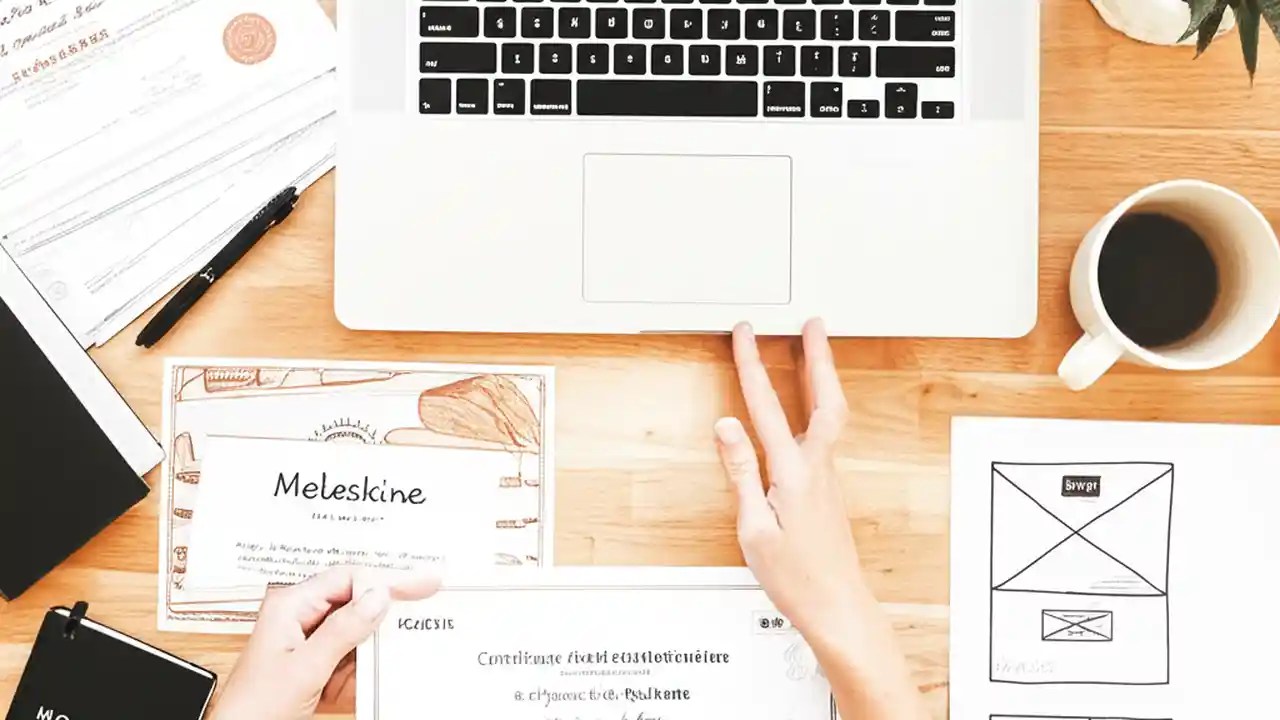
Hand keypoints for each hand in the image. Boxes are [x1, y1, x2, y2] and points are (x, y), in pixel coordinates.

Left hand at [208, 567, 439, 719]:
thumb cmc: (253, 709)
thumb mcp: (303, 669)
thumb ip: (342, 631)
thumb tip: (379, 597)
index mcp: (290, 606)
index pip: (348, 578)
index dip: (387, 578)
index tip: (422, 583)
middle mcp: (302, 618)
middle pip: (357, 599)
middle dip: (391, 601)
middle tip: (431, 593)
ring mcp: (312, 644)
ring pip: (360, 628)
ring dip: (383, 635)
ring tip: (416, 630)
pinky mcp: (319, 668)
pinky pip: (355, 656)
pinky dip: (374, 662)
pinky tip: (391, 663)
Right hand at [716, 320, 928, 719]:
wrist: (838, 607)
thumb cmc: (795, 578)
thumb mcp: (752, 529)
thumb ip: (740, 472)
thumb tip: (726, 428)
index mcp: (791, 474)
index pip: (767, 407)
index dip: (753, 366)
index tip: (746, 336)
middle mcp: (815, 469)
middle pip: (823, 399)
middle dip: (817, 357)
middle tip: (814, 324)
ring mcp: (826, 477)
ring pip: (830, 414)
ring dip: (822, 378)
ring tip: (815, 351)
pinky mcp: (828, 489)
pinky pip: (826, 436)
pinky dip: (820, 407)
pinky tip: (811, 408)